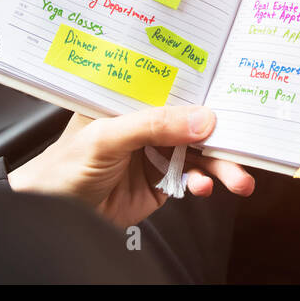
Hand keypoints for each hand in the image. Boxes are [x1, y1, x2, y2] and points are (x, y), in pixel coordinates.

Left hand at [8, 106, 254, 226]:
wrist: (53, 217)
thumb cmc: (64, 166)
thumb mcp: (107, 137)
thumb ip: (154, 126)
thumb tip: (203, 120)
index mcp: (132, 97)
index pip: (174, 83)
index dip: (205, 83)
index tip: (236, 87)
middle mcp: (147, 121)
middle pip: (194, 119)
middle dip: (222, 131)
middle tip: (246, 142)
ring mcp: (156, 151)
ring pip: (200, 151)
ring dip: (222, 164)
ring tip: (239, 180)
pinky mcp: (162, 182)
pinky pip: (192, 177)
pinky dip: (204, 182)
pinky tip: (204, 186)